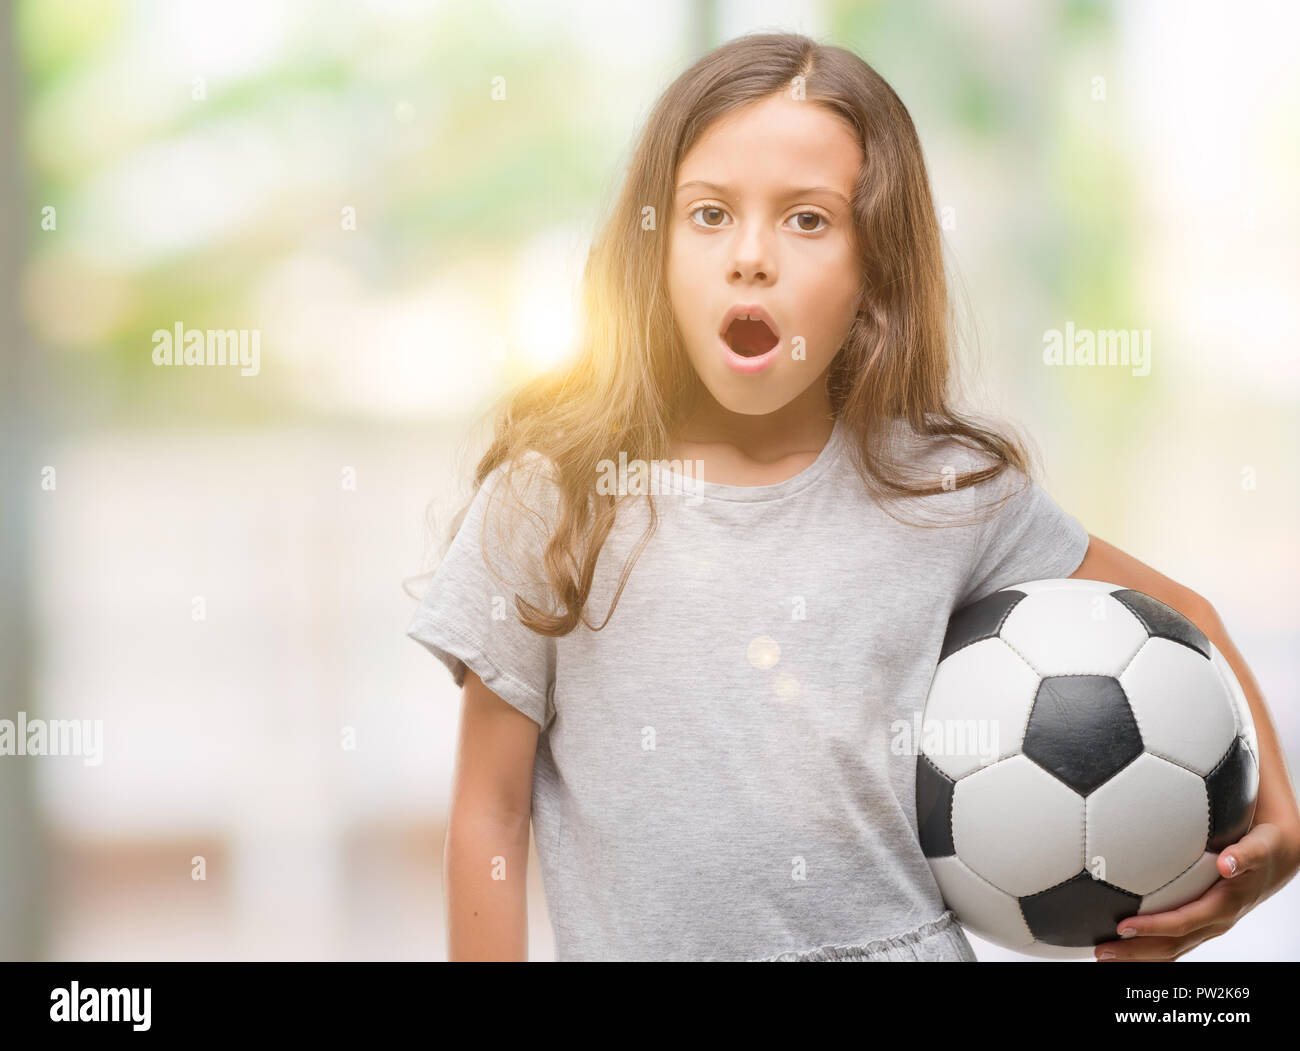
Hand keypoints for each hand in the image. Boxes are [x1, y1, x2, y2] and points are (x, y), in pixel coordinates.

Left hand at [1094, 822, 1299, 959]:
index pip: (1182, 922)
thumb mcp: (1260, 846)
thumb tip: (1228, 862)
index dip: (1152, 927)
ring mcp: (1208, 926)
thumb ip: (1245, 853)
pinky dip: (1148, 947)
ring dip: (1137, 955)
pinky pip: (1174, 941)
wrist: (1277, 860)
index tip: (1122, 926)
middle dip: (1136, 951)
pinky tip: (1123, 943)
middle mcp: (1215, 922)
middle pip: (1171, 945)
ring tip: (1103, 955)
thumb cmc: (1264, 848)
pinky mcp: (1203, 923)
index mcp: (1224, 906)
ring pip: (1171, 949)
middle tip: (1101, 950)